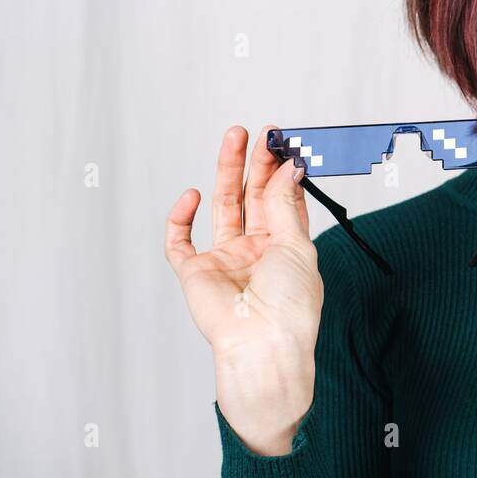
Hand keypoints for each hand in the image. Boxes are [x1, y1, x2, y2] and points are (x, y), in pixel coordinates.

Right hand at [164, 126, 323, 453]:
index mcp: (285, 247)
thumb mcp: (296, 246)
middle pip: (253, 196)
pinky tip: (192, 194)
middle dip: (254, 163)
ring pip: (223, 206)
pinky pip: (180, 241)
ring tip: (235, 139)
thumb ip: (284, 204)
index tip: (283, 142)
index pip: (281, 199)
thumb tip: (288, 167)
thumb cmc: (289, 306)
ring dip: (228, 172)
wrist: (262, 345)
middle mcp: (255, 251)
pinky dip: (180, 217)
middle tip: (258, 132)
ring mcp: (225, 260)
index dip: (281, 170)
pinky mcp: (196, 273)